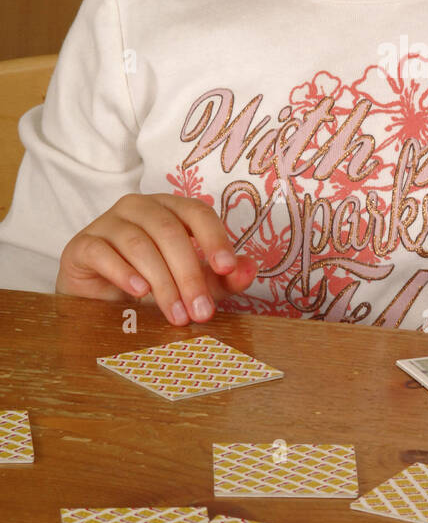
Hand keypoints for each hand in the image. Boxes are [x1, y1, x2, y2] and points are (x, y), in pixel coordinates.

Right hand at [56, 193, 257, 325]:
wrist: (96, 298)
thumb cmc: (149, 283)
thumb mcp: (189, 282)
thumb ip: (220, 277)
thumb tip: (248, 269)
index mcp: (170, 208)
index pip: (197, 213)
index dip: (214, 238)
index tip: (226, 268)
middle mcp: (139, 207)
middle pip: (169, 232)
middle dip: (189, 275)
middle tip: (201, 311)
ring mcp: (108, 222)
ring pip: (139, 244)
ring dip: (162, 283)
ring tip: (176, 314)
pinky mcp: (83, 244)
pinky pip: (104, 253)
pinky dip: (123, 272)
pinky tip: (138, 292)